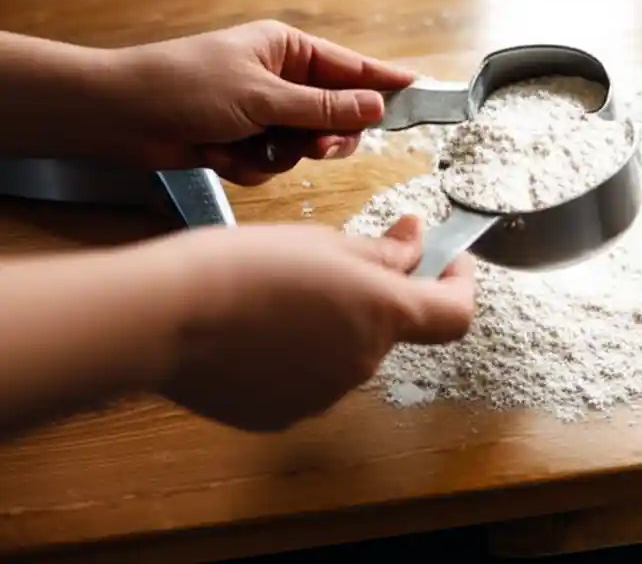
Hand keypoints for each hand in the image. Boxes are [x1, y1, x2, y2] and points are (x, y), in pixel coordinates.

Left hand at [106, 20, 416, 183]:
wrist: (118, 116)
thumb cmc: (184, 87)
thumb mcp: (262, 96)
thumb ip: (324, 107)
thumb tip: (376, 107)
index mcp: (287, 50)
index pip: (353, 67)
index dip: (387, 82)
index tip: (423, 93)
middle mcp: (279, 79)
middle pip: (335, 116)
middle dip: (321, 137)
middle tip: (316, 147)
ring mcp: (261, 113)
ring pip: (304, 148)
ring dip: (278, 154)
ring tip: (246, 145)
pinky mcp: (241, 142)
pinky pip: (271, 164)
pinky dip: (248, 165)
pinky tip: (216, 154)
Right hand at [156, 217, 474, 431]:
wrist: (167, 316)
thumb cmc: (243, 265)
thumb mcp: (323, 241)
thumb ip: (382, 252)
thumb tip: (418, 243)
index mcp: (383, 313)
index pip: (455, 314)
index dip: (458, 284)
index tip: (443, 260)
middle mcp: (364, 361)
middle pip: (387, 329)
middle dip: (370, 298)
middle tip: (324, 265)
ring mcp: (324, 395)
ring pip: (343, 354)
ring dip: (328, 327)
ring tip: (272, 297)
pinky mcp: (283, 415)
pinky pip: (304, 381)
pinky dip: (293, 357)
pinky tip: (252, 333)